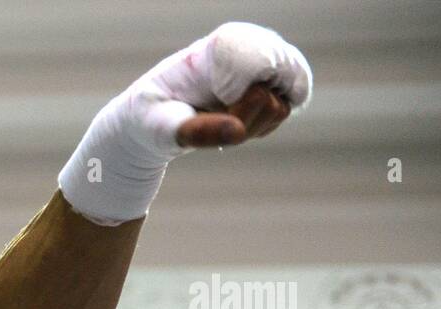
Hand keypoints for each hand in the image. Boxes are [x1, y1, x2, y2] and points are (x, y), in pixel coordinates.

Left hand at [58, 21, 312, 224]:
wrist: (152, 118)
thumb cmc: (153, 119)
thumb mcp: (164, 129)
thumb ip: (199, 131)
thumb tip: (236, 133)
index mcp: (223, 43)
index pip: (264, 67)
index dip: (242, 104)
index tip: (211, 107)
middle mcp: (250, 42)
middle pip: (281, 88)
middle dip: (250, 118)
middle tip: (213, 116)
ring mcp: (264, 58)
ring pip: (285, 104)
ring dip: (254, 124)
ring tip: (219, 118)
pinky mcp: (271, 77)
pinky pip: (287, 109)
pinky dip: (261, 126)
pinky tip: (232, 121)